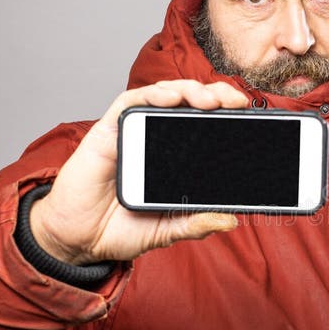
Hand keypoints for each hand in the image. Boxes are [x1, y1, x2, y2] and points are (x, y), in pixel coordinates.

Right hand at [29, 80, 249, 264]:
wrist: (80, 239)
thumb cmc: (120, 229)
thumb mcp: (167, 230)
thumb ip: (195, 224)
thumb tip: (230, 220)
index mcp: (174, 158)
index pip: (204, 125)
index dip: (227, 114)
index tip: (248, 114)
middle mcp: (155, 139)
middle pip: (189, 103)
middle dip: (216, 95)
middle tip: (236, 102)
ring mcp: (132, 133)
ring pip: (164, 95)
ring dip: (190, 90)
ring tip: (211, 99)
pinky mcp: (108, 132)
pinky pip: (130, 103)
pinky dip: (152, 95)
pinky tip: (170, 97)